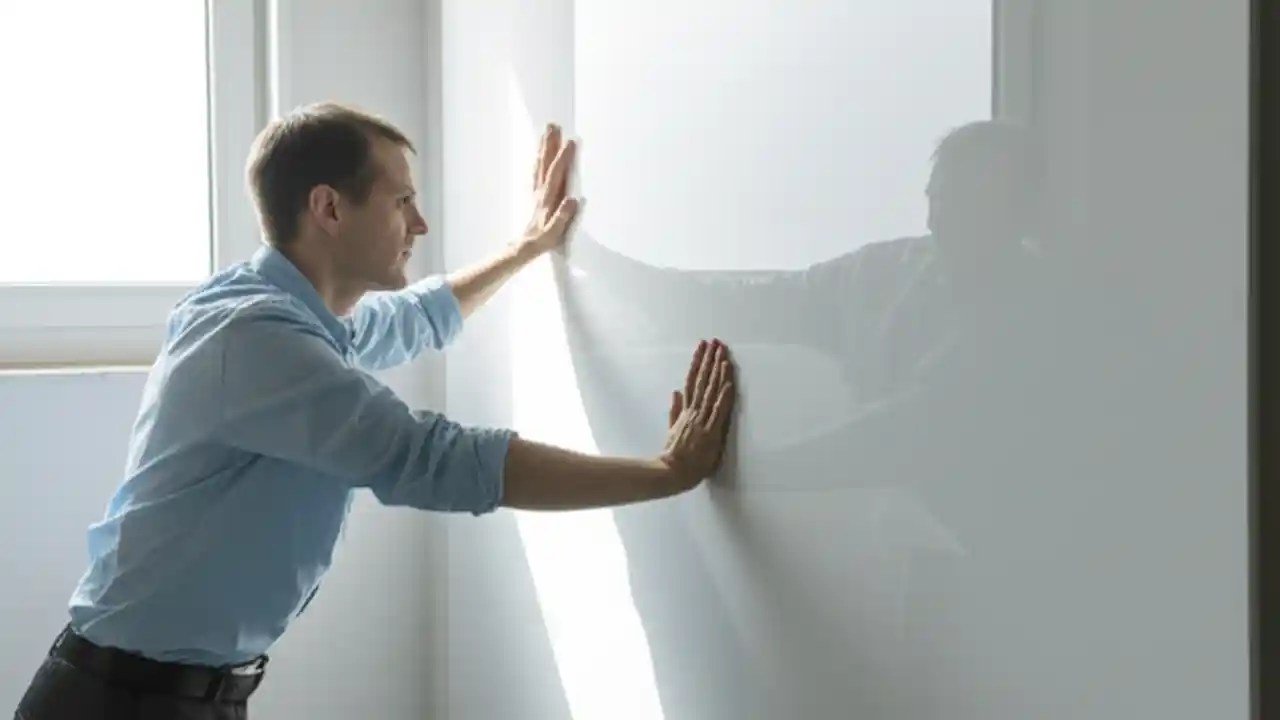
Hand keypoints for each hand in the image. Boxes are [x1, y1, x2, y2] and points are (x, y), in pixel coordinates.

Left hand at [519, 123, 580, 254]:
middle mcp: (541, 191)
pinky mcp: (536, 194)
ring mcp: (537, 191)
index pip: (556, 174)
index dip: (563, 158)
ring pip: (540, 164)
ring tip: (547, 132)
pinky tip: (541, 153)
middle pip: (545, 163)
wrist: (526, 246)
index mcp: (548, 198)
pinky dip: (540, 159)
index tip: (570, 142)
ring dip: (543, 147)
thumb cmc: (543, 240)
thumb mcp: (555, 232)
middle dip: (549, 144)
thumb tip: (573, 200)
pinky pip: (537, 171)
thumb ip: (563, 216)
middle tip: (553, 125)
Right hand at [660, 339, 736, 489]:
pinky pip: (718, 412)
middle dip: (709, 360)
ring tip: (724, 356)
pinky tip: (729, 384)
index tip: (703, 346)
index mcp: (686, 410)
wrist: (672, 471)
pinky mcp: (711, 433)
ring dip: (718, 373)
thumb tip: (675, 392)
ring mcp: (702, 421)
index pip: (692, 380)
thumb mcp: (672, 428)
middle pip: (703, 381)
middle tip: (716, 341)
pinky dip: (723, 398)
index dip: (698, 362)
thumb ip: (674, 410)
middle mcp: (694, 412)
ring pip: (711, 392)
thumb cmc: (674, 454)